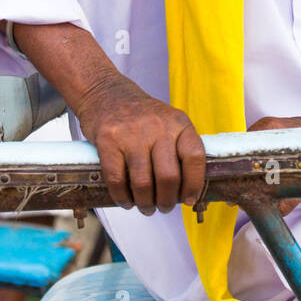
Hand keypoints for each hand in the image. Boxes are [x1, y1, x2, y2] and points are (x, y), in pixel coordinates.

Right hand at [76, 73, 205, 215]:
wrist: (105, 92)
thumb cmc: (141, 116)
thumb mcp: (168, 122)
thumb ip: (179, 148)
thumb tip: (188, 191)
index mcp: (179, 122)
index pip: (195, 157)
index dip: (194, 184)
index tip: (189, 199)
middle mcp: (158, 126)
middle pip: (169, 176)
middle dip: (167, 201)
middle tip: (164, 207)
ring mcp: (132, 133)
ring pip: (143, 183)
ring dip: (145, 203)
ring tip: (145, 207)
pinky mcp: (108, 140)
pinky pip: (116, 180)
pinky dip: (122, 197)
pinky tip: (126, 201)